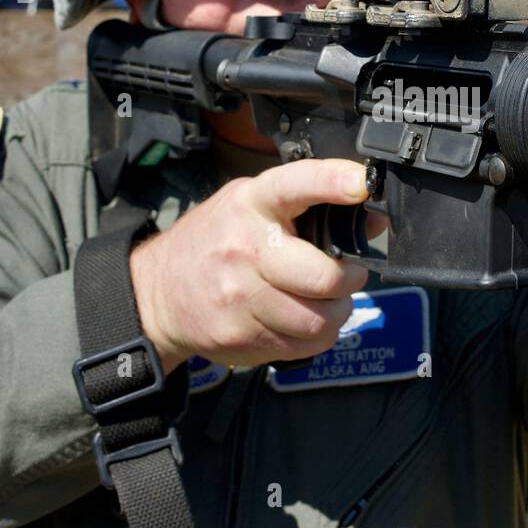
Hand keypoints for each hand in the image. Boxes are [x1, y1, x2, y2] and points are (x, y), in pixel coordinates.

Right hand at [131, 157, 378, 371]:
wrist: (155, 293)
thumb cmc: (214, 242)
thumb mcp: (251, 206)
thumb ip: (307, 207)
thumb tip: (372, 215)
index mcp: (250, 205)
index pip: (295, 185)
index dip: (332, 182)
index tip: (361, 184)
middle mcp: (245, 249)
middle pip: (322, 276)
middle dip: (349, 278)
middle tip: (349, 274)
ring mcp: (241, 299)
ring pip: (319, 320)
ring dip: (336, 312)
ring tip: (327, 300)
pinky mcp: (241, 338)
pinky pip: (303, 345)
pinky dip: (316, 335)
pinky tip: (304, 320)